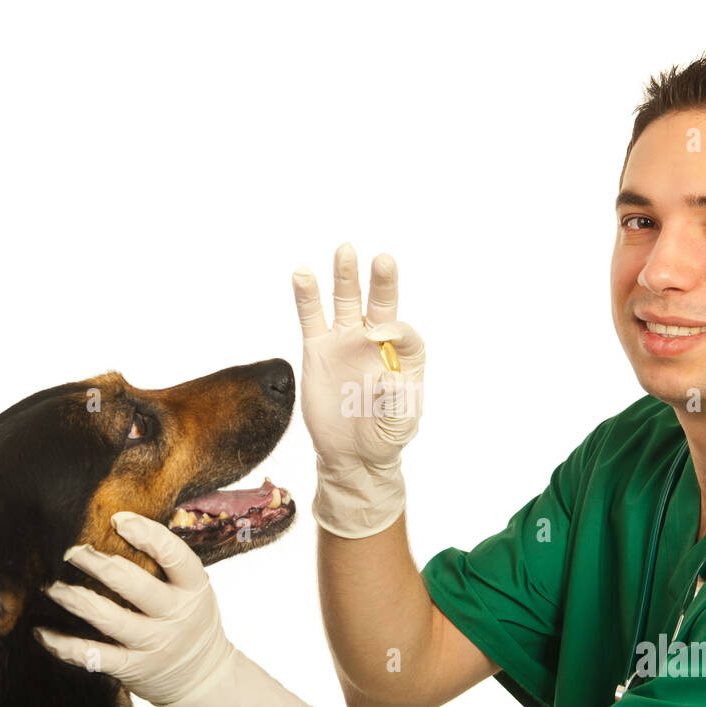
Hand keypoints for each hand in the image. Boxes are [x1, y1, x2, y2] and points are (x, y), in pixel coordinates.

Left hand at [34, 511, 313, 706]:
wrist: (204, 678)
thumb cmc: (192, 621)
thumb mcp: (194, 590)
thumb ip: (169, 565)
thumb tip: (124, 525)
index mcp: (194, 588)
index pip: (174, 555)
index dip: (146, 533)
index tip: (118, 519)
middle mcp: (176, 615)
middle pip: (134, 585)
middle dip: (98, 564)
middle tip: (71, 551)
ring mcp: (154, 644)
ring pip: (108, 618)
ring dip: (75, 599)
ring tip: (52, 587)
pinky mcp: (133, 668)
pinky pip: (93, 655)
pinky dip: (64, 645)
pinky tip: (43, 632)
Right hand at [292, 243, 426, 537]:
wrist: (352, 455)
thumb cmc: (384, 437)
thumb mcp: (399, 423)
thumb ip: (397, 399)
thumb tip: (390, 375)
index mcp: (403, 356)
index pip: (401, 330)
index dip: (393, 329)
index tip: (377, 337)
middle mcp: (375, 341)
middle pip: (380, 303)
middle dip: (381, 281)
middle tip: (381, 260)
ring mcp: (345, 342)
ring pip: (345, 301)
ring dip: (345, 277)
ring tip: (344, 251)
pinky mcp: (318, 350)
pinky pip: (312, 318)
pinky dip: (307, 297)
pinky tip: (302, 275)